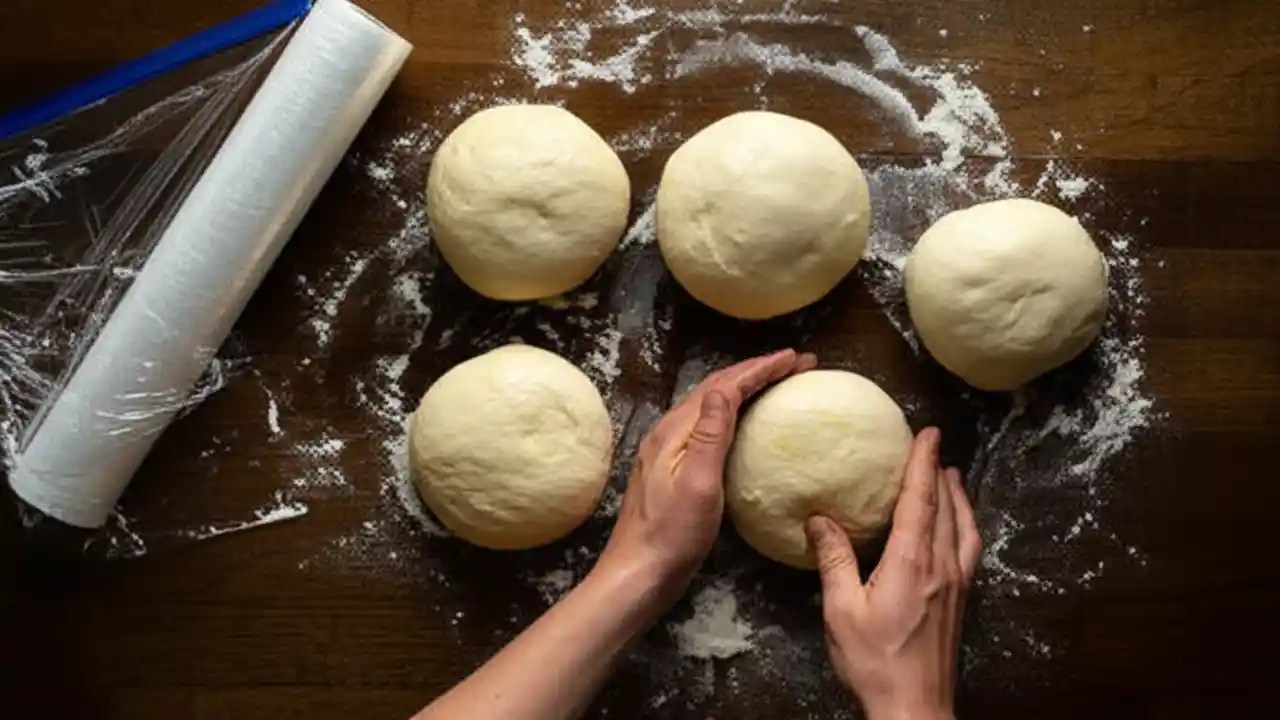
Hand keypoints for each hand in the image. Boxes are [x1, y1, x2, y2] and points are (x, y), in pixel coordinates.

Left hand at [595, 348, 817, 606]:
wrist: (638, 574)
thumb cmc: (671, 535)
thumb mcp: (698, 484)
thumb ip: (709, 435)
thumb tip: (724, 387)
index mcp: (674, 431)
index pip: (723, 386)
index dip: (760, 368)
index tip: (795, 358)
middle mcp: (668, 433)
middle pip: (716, 389)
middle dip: (756, 372)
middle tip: (795, 365)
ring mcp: (668, 451)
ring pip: (712, 406)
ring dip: (745, 389)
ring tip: (777, 384)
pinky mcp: (673, 469)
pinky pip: (708, 427)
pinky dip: (734, 414)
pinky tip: (747, 424)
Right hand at [806, 428, 980, 719]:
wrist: (913, 709)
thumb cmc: (875, 664)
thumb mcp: (840, 611)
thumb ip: (834, 561)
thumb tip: (819, 520)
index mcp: (911, 563)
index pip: (921, 500)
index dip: (923, 463)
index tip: (926, 433)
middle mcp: (940, 568)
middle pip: (947, 507)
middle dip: (940, 472)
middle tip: (933, 445)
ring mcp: (955, 585)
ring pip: (964, 527)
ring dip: (958, 496)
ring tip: (950, 476)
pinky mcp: (959, 602)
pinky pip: (968, 549)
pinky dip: (965, 525)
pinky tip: (958, 526)